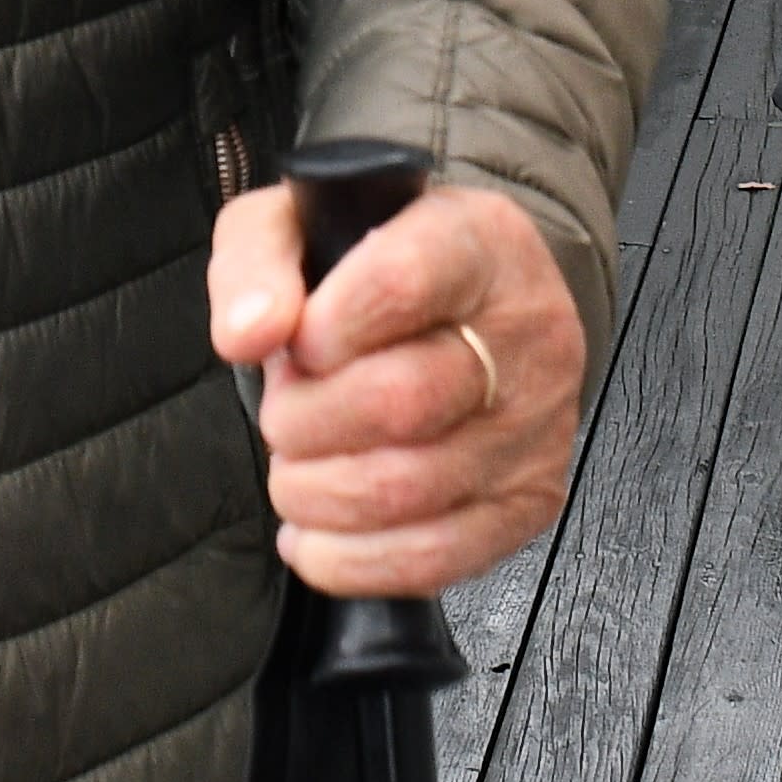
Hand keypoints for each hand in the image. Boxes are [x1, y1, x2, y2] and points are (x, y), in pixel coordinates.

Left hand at [208, 178, 584, 599]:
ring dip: (316, 492)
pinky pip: (434, 556)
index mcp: (479, 242)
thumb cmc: (376, 263)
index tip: (295, 342)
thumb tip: (245, 334)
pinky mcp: (529, 500)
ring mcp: (537, 424)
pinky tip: (316, 531)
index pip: (401, 284)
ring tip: (297, 467)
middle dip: (305, 421)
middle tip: (285, 412)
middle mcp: (527, 332)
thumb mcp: (299, 223)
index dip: (322, 329)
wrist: (474, 304)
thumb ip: (258, 261)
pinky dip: (350, 558)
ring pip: (409, 487)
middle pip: (401, 400)